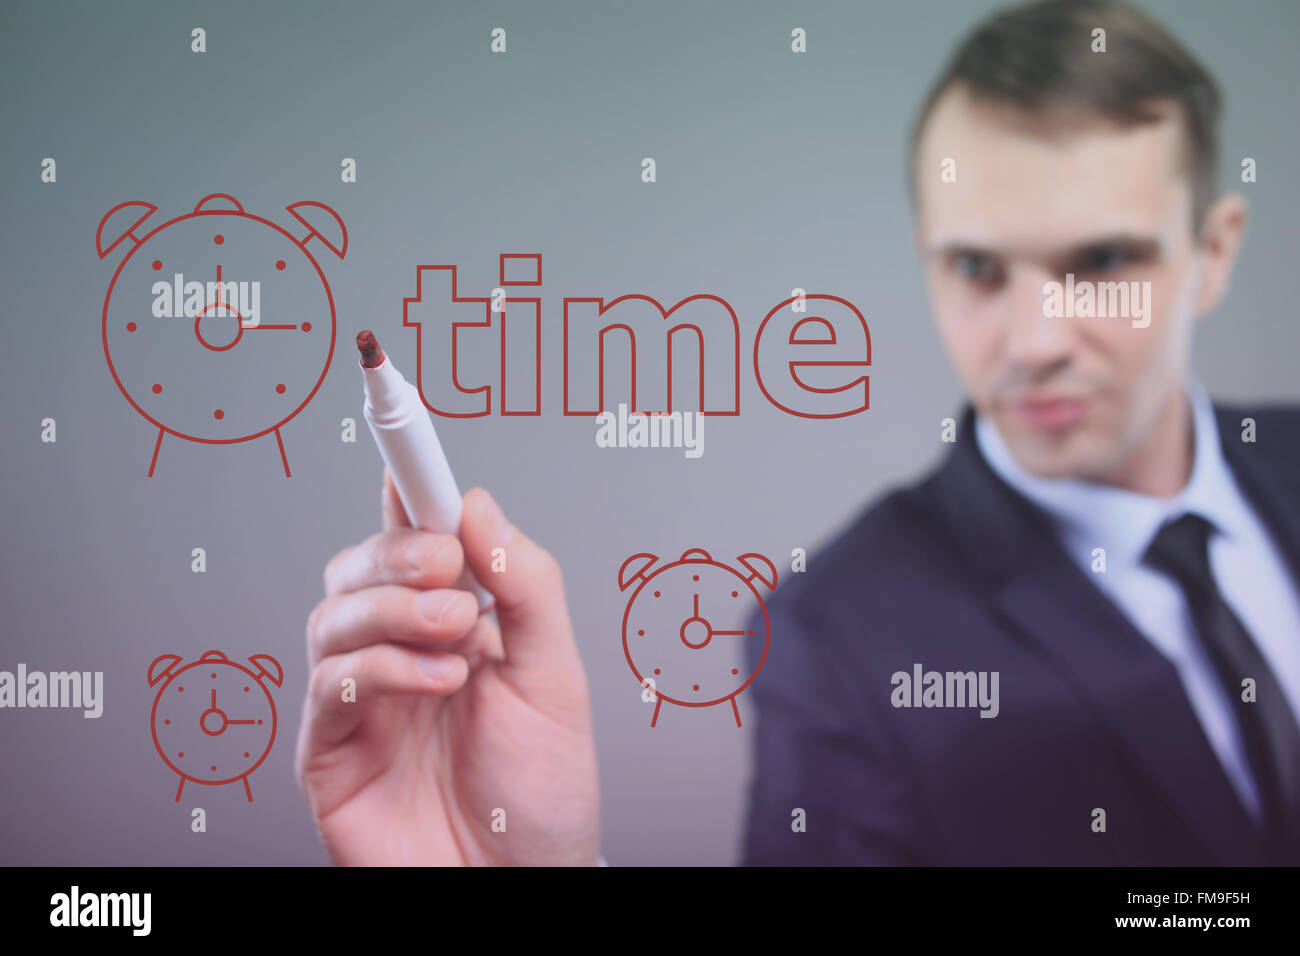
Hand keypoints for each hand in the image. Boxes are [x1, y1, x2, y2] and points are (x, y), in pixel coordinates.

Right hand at [294, 470, 600, 864]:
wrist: (524, 885)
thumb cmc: (540, 791)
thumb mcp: (557, 674)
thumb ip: (524, 584)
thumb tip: (474, 504)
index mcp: (451, 624)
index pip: (414, 538)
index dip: (404, 485)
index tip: (404, 435)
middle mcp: (397, 654)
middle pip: (358, 566)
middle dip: (396, 552)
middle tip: (446, 566)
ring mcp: (360, 702)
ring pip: (333, 615)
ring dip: (393, 608)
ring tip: (456, 633)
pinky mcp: (330, 751)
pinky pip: (330, 685)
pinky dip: (382, 667)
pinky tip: (438, 679)